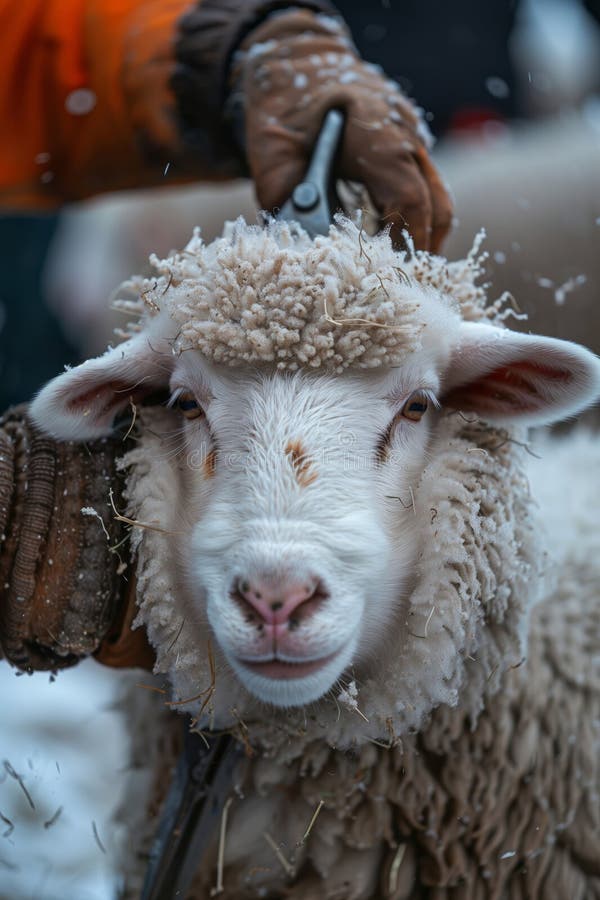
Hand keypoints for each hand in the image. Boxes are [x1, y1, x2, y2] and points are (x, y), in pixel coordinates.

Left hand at [235, 9, 452, 251]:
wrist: (295, 63)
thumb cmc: (281, 108)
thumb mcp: (270, 154)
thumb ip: (285, 199)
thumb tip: (303, 250)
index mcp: (377, 130)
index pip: (408, 197)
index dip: (401, 241)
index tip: (386, 273)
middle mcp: (405, 133)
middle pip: (435, 205)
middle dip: (418, 251)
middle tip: (397, 286)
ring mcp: (413, 138)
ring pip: (439, 201)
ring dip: (422, 240)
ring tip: (398, 274)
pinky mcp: (412, 150)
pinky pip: (428, 193)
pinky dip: (416, 224)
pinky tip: (392, 248)